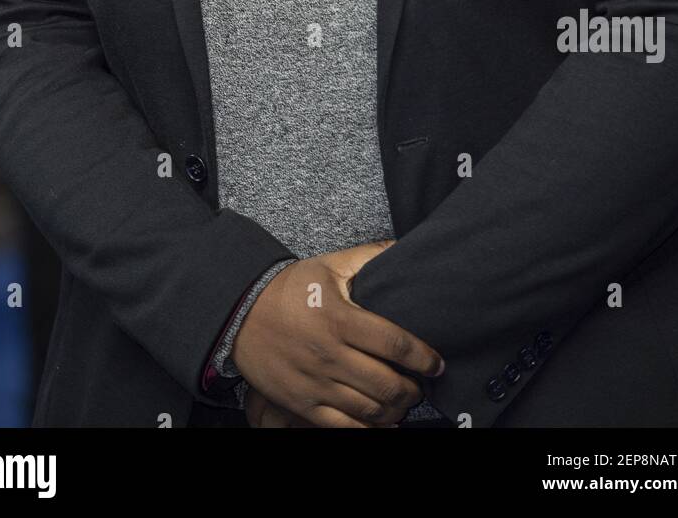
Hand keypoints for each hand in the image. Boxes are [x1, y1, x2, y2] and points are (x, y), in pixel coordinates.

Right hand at [231, 239, 443, 428]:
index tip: (436, 363)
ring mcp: (316, 383)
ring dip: (395, 410)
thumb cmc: (290, 288)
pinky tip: (380, 423)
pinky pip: (341, 426)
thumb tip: (402, 247)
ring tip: (403, 402)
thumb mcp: (329, 264)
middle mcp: (331, 355)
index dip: (424, 358)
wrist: (241, 311)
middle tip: (420, 384)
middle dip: (413, 389)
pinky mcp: (301, 403)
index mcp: (341, 319)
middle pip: (387, 384)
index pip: (396, 345)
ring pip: (368, 409)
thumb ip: (369, 256)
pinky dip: (367, 430)